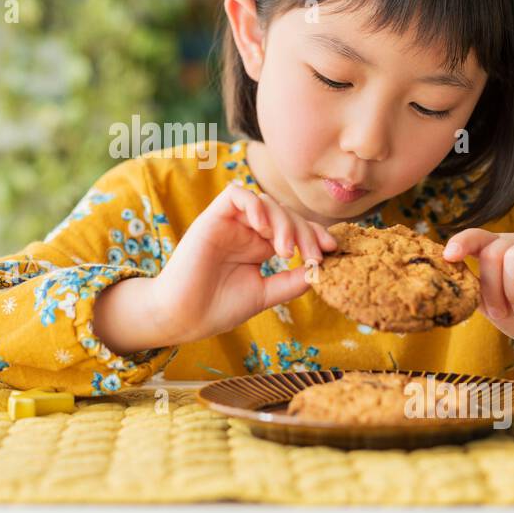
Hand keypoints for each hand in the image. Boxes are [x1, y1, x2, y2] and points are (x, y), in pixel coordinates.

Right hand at [147, 183, 337, 344]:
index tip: (331, 250)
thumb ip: (291, 281)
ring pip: (265, 202)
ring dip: (283, 222)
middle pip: (285, 214)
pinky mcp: (212, 218)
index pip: (294, 228)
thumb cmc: (218, 308)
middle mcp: (246, 231)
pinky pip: (237, 195)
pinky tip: (263, 229)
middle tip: (311, 256)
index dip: (315, 234)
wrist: (182, 317)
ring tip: (285, 251)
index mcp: (259, 247)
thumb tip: (321, 270)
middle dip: (305, 231)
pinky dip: (255, 205)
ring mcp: (230, 223)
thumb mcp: (264, 294)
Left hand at [442, 229, 513, 350]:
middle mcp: (513, 243)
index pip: (473, 238)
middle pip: (491, 253)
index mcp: (493, 252)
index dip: (460, 243)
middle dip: (492, 287)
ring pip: (513, 254)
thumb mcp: (491, 306)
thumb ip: (474, 286)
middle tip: (501, 312)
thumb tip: (452, 269)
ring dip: (513, 289)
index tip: (449, 257)